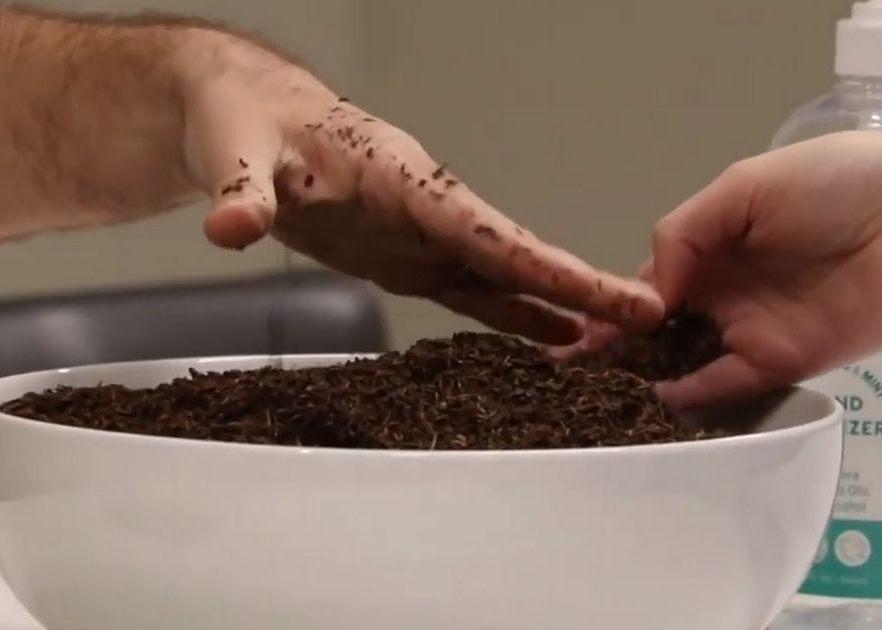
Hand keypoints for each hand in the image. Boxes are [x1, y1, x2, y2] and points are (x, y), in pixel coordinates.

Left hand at [177, 33, 660, 344]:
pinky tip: (546, 339)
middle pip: (516, 254)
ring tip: (613, 345)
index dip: (551, 266)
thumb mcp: (236, 151)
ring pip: (502, 275)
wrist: (240, 113)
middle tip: (649, 318)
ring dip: (554, 308)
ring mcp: (420, 235)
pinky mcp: (404, 257)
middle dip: (581, 288)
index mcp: (406, 177)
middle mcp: (428, 208)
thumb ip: (244, 191)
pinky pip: (468, 290)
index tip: (608, 292)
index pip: (490, 229)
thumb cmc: (244, 118)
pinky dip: (509, 316)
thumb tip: (233, 225)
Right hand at [560, 130, 881, 408]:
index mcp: (713, 244)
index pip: (649, 281)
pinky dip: (692, 394)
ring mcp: (750, 329)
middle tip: (569, 369)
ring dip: (644, 374)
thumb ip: (681, 234)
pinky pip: (726, 383)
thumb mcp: (741, 188)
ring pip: (685, 359)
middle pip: (659, 327)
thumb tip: (645, 293)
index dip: (612, 302)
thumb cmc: (831, 186)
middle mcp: (724, 290)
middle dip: (616, 346)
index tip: (570, 323)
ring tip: (596, 392)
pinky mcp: (780, 363)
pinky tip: (655, 397)